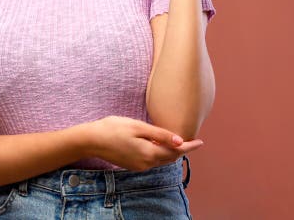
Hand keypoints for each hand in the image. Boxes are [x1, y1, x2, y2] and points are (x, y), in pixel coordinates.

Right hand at [83, 116, 202, 170]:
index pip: (176, 152)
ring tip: (179, 144)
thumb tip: (179, 141)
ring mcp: (139, 166)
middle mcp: (146, 163)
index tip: (201, 142)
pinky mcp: (132, 165)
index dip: (189, 147)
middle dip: (182, 151)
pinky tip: (160, 147)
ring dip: (171, 153)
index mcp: (149, 153)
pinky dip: (160, 154)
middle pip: (170, 158)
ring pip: (161, 160)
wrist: (92, 140)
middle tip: (193, 142)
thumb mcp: (138, 127)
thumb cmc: (113, 128)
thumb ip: (160, 135)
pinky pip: (152, 161)